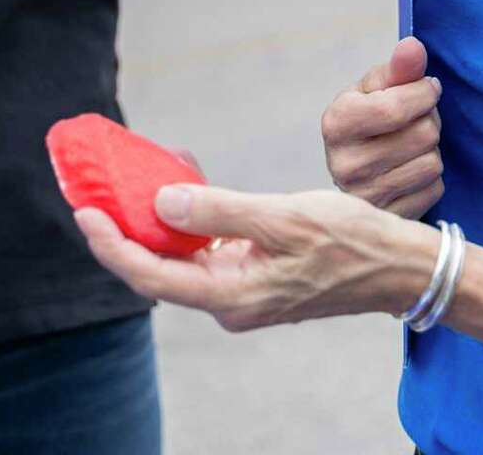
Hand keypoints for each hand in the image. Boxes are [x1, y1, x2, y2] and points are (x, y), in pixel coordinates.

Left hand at [75, 184, 434, 331]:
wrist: (399, 267)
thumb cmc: (350, 242)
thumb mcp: (283, 217)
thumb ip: (220, 211)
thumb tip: (163, 203)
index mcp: (232, 296)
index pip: (151, 275)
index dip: (111, 245)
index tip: (84, 213)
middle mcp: (230, 302)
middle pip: (158, 270)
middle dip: (125, 231)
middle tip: (99, 191)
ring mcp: (242, 294)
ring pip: (181, 260)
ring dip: (157, 224)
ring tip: (137, 180)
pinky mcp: (255, 279)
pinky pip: (206, 254)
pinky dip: (189, 224)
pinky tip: (185, 190)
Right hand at [321, 37, 443, 217]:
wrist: (360, 168)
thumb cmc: (370, 119)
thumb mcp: (378, 87)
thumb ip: (399, 68)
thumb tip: (413, 46)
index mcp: (336, 123)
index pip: (395, 108)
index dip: (424, 93)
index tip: (428, 89)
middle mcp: (344, 164)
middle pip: (423, 134)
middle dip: (429, 120)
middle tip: (415, 121)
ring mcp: (365, 197)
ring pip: (432, 163)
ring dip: (431, 150)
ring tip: (411, 146)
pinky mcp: (388, 217)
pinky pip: (434, 189)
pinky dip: (430, 178)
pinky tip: (410, 172)